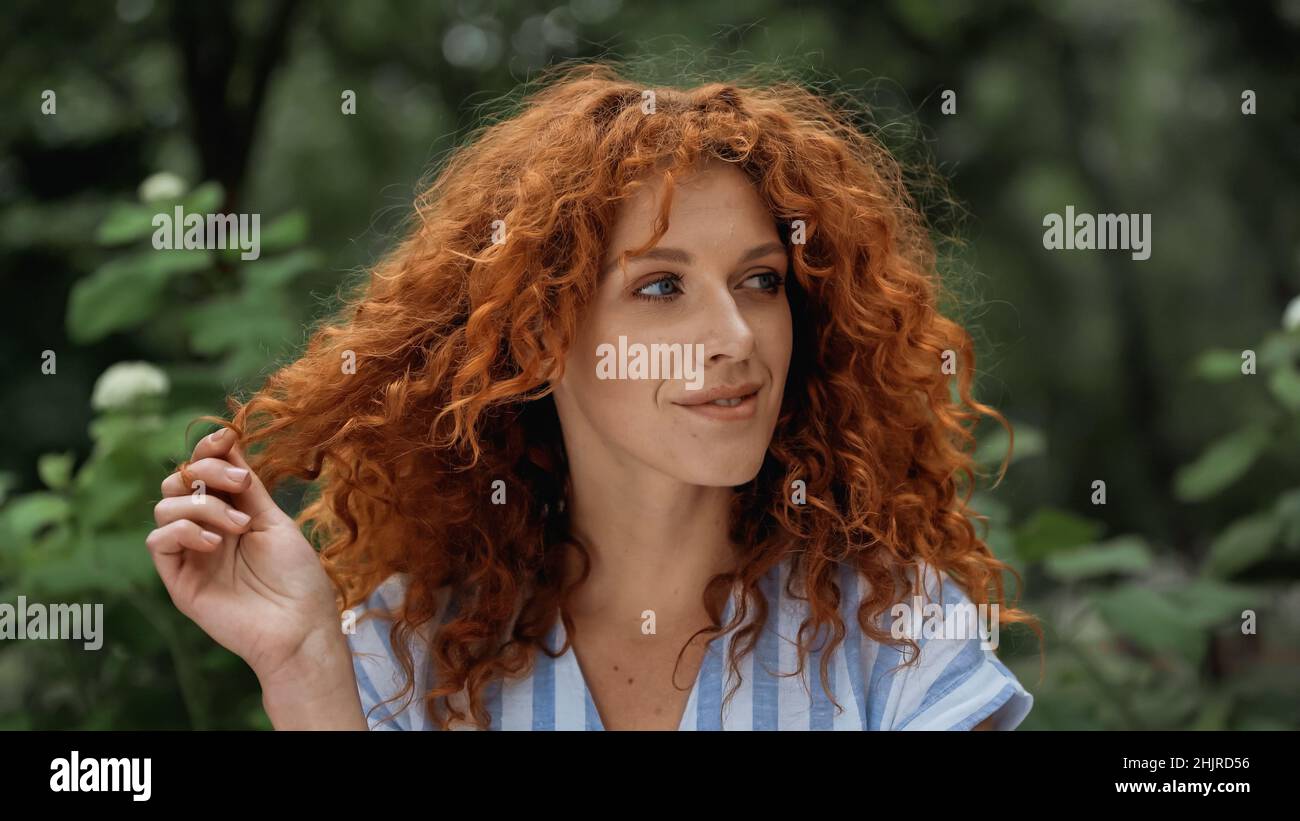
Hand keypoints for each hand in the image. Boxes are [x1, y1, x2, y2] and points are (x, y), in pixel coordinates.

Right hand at [148, 427, 342, 682]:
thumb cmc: (296, 577)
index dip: (207, 450)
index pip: (202, 471)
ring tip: (239, 527)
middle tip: (241, 484)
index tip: (226, 438)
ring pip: (165, 507)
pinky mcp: (178, 579)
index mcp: (231, 512)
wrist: (299, 626)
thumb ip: (247, 486)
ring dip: (203, 506)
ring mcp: (190, 554)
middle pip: (178, 481)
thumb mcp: (274, 520)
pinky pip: (158, 541)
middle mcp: (206, 529)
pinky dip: (184, 531)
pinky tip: (214, 543)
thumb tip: (228, 441)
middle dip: (206, 471)